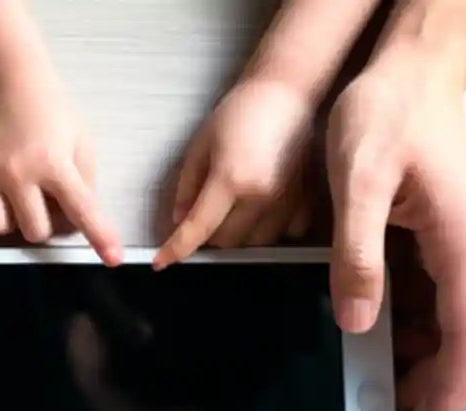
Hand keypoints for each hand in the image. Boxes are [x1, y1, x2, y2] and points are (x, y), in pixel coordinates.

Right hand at [0, 78, 121, 264]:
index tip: (114, 258)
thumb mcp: (81, 141)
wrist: (7, 82)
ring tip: (17, 199)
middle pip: (35, 231)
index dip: (100, 237)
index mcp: (54, 163)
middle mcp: (18, 173)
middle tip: (45, 200)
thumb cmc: (51, 111)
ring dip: (12, 221)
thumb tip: (80, 219)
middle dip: (45, 223)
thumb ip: (84, 181)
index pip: (82, 210)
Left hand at [155, 79, 312, 269]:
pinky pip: (282, 234)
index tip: (161, 261)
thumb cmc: (240, 112)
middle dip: (208, 234)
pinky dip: (267, 228)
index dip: (176, 249)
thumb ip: (187, 185)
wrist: (286, 94)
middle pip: (225, 242)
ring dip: (237, 234)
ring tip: (233, 206)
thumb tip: (179, 219)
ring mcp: (286, 202)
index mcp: (231, 179)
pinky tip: (261, 206)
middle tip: (204, 210)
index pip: (198, 228)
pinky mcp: (303, 202)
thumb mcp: (201, 144)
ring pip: (253, 243)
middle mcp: (261, 197)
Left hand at [326, 58, 465, 410]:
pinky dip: (412, 344)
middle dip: (437, 409)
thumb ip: (356, 253)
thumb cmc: (389, 113)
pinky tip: (373, 353)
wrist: (411, 70)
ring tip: (374, 409)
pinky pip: (438, 313)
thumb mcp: (357, 179)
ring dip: (422, 378)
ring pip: (457, 340)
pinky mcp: (447, 249)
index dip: (442, 410)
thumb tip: (357, 323)